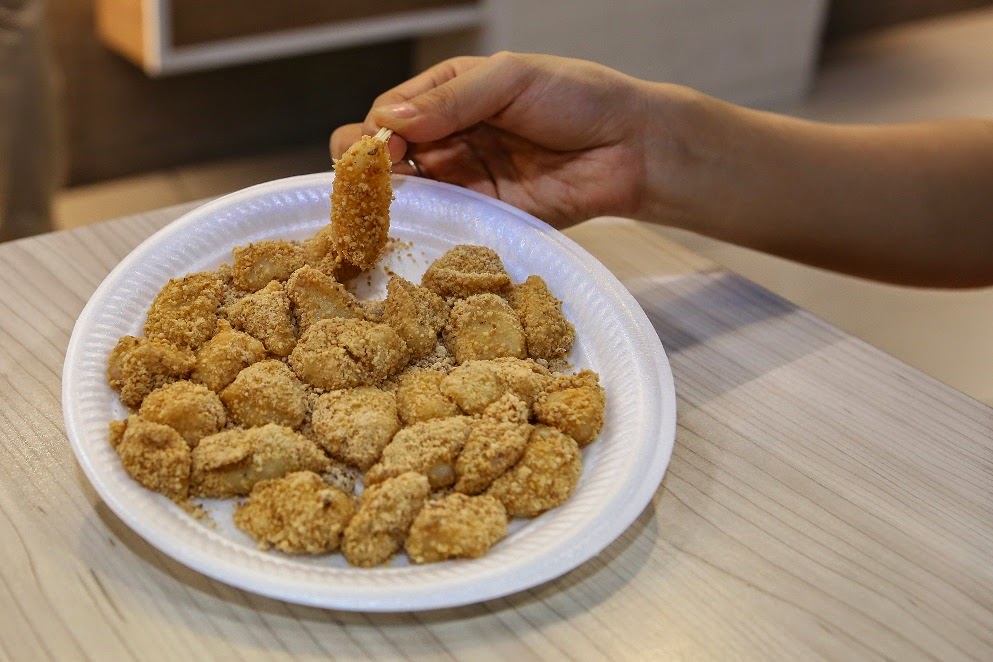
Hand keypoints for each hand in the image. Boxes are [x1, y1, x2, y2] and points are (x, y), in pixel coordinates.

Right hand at [331, 52, 676, 227]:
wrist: (629, 148)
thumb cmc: (577, 98)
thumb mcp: (510, 80)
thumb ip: (452, 100)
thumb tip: (388, 122)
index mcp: (449, 94)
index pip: (389, 112)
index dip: (375, 132)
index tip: (381, 149)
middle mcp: (449, 136)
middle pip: (386, 155)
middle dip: (370, 168)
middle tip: (378, 183)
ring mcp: (464, 178)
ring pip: (407, 192)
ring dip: (391, 201)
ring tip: (386, 211)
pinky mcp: (483, 214)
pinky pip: (443, 222)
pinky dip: (425, 226)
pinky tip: (417, 229)